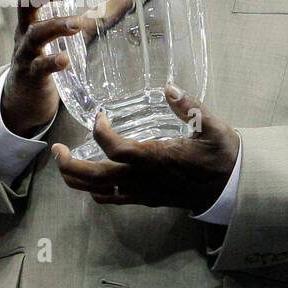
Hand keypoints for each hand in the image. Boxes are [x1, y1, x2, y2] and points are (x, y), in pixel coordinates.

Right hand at [1, 0, 133, 137]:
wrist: (25, 97)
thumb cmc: (47, 57)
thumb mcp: (70, 35)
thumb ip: (95, 18)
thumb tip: (125, 0)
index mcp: (33, 18)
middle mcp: (25, 32)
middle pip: (25, 5)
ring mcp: (26, 54)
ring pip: (36, 35)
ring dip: (56, 26)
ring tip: (78, 23)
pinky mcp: (32, 76)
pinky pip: (41, 67)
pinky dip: (53, 62)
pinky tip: (66, 60)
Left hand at [51, 86, 239, 213]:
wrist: (231, 187)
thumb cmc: (222, 156)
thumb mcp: (213, 127)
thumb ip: (191, 108)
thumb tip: (169, 88)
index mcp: (157, 158)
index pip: (116, 149)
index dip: (101, 133)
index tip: (100, 117)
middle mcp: (144, 179)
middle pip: (95, 177)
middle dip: (69, 165)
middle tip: (56, 148)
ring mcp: (143, 192)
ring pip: (98, 192)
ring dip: (77, 179)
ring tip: (66, 161)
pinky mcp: (146, 199)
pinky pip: (112, 199)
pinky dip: (94, 190)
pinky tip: (92, 177)